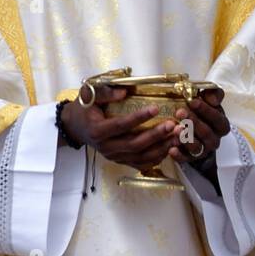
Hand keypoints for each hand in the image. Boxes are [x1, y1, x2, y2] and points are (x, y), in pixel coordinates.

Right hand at [60, 86, 176, 171]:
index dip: (139, 118)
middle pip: (134, 144)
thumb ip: (106, 92)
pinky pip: (141, 164)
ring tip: (178, 136)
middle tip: (173, 124)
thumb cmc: (85, 109)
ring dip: (161, 148)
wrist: (76, 127)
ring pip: (140, 157)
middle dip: (155, 135)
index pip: (121, 125)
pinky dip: (157, 158)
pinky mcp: (121, 161)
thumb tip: (125, 92)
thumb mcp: (89, 95)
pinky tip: (170, 148)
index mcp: (97, 131)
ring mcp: (114, 156)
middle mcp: (106, 147)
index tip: (156, 108)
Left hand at [168, 89, 230, 167]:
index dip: (205, 110)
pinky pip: (186, 158)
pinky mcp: (191, 158)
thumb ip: (214, 94)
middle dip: (192, 122)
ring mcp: (203, 150)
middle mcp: (214, 139)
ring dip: (186, 138)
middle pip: (206, 132)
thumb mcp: (210, 101)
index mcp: (221, 125)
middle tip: (179, 112)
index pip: (217, 118)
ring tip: (176, 129)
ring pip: (197, 147)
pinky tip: (171, 148)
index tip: (192, 101)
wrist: (198, 134)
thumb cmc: (203, 113)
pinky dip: (179, 155)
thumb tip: (212, 99)